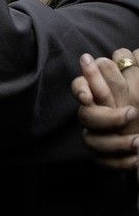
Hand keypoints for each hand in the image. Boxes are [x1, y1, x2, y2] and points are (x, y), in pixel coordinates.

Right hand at [72, 50, 138, 168]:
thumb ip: (133, 68)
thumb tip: (137, 53)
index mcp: (102, 95)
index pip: (81, 86)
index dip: (82, 88)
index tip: (90, 96)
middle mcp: (95, 115)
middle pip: (86, 116)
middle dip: (107, 117)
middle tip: (132, 114)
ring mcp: (97, 136)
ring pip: (91, 141)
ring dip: (116, 143)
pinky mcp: (103, 157)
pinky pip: (103, 162)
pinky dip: (121, 162)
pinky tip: (136, 160)